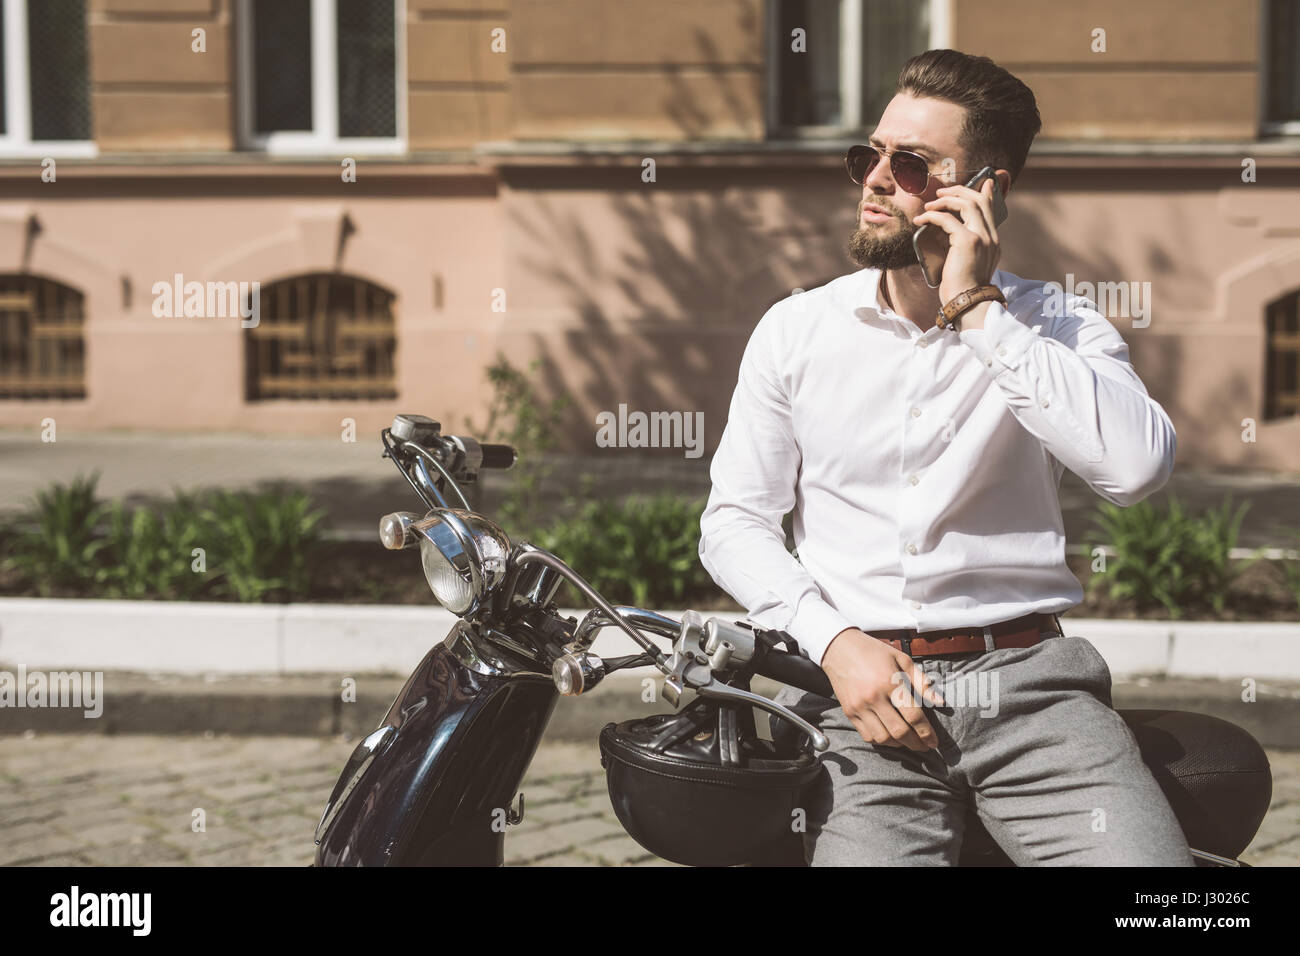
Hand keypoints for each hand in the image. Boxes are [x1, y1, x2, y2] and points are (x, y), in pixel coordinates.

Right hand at [820, 628, 944, 750]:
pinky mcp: (849, 712)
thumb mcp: (902, 659)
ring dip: (899, 744)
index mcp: (889, 682)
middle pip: (899, 731)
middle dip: (916, 743)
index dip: (927, 732)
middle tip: (924, 746)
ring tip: (908, 741)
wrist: (839, 648)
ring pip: (883, 738)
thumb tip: (940, 702)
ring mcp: (859, 706)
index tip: (934, 742)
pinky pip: (867, 736)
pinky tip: (890, 736)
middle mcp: (873, 697)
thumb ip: (921, 682)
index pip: (913, 715)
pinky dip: (881, 741)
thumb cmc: (873, 651)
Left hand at [913, 177, 1001, 303]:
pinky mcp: (967, 241)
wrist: (967, 303)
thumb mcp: (969, 265)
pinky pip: (948, 219)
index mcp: (993, 242)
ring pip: (967, 204)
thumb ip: (967, 248)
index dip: (985, 193)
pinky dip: (932, 215)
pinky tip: (921, 219)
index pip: (991, 209)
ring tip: (931, 203)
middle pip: (979, 200)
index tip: (981, 182)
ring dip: (946, 200)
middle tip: (943, 192)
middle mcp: (991, 237)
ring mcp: (982, 237)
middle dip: (960, 191)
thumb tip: (952, 237)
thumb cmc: (963, 290)